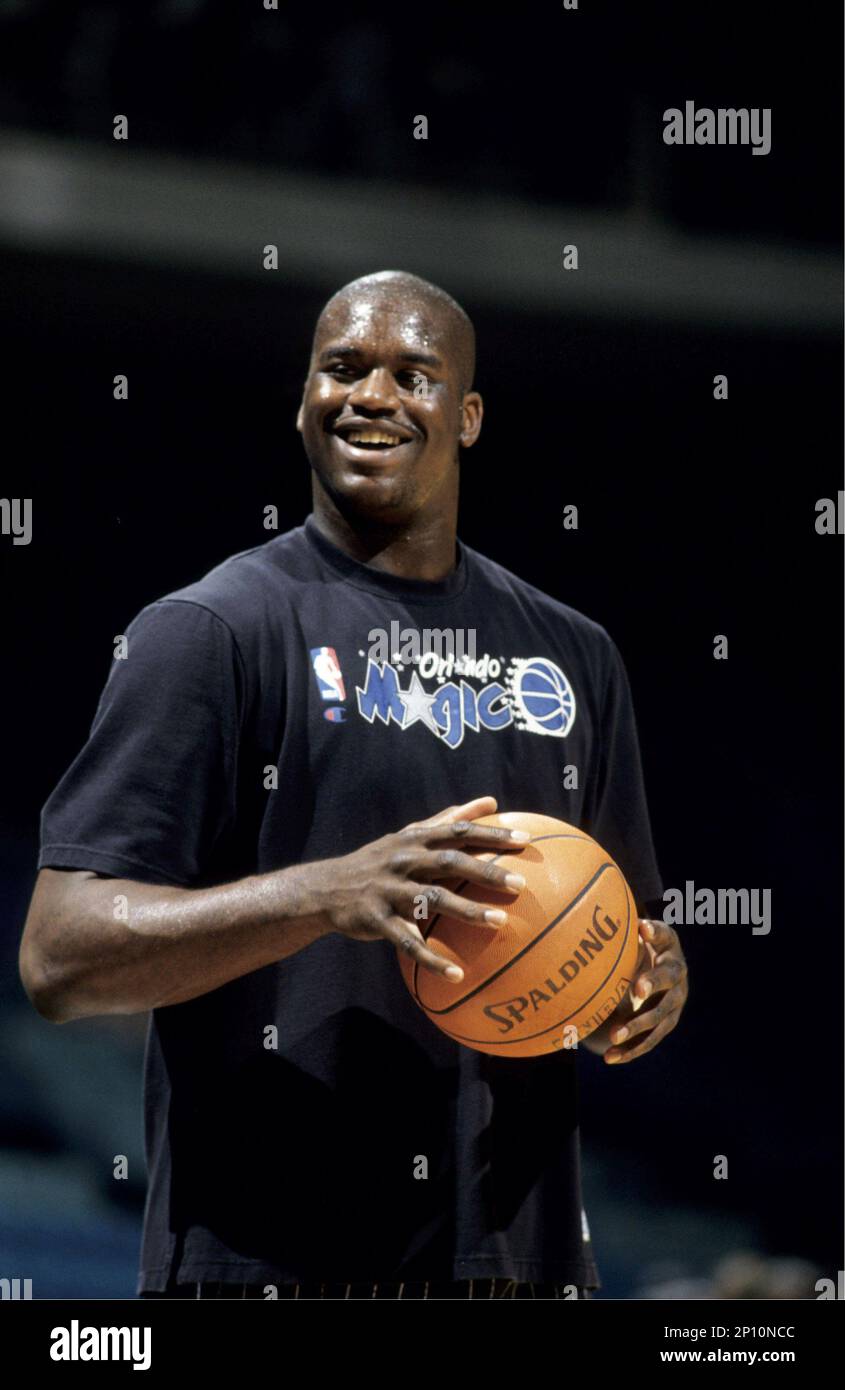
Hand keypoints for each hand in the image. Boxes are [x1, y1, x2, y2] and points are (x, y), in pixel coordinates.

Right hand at [307, 796, 526, 982]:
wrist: (325, 888)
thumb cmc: (379, 860)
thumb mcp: (409, 835)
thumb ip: (449, 818)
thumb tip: (491, 801)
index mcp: (414, 839)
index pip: (458, 832)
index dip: (491, 835)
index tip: (525, 841)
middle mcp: (403, 860)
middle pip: (449, 862)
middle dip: (485, 872)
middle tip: (520, 885)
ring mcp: (388, 890)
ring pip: (431, 899)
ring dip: (467, 911)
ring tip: (500, 923)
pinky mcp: (376, 919)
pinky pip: (407, 942)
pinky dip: (431, 959)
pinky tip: (457, 975)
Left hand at [595, 919, 687, 1063]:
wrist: (655, 970)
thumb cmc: (636, 946)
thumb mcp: (632, 934)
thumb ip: (620, 926)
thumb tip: (595, 909)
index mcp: (668, 945)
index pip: (663, 934)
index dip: (654, 932)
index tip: (641, 929)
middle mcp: (677, 972)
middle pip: (667, 978)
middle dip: (652, 983)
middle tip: (635, 990)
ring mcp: (675, 1000)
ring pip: (659, 1016)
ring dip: (637, 1026)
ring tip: (613, 1035)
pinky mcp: (667, 1022)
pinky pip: (650, 1039)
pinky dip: (631, 1049)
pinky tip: (609, 1057)